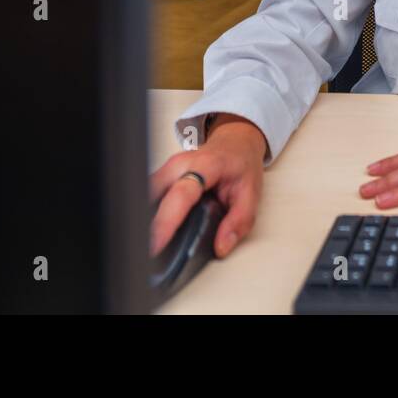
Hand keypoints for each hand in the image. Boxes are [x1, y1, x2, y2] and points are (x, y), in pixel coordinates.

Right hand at [149, 115, 267, 258]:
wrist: (235, 143)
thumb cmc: (241, 165)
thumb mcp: (251, 194)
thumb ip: (239, 221)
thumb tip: (221, 246)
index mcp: (206, 166)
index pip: (181, 196)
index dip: (165, 223)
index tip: (156, 246)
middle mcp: (181, 164)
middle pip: (153, 196)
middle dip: (148, 226)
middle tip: (150, 254)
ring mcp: (168, 168)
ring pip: (146, 195)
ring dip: (146, 220)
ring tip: (150, 245)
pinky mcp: (161, 175)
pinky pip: (147, 194)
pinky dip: (147, 213)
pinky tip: (152, 230)